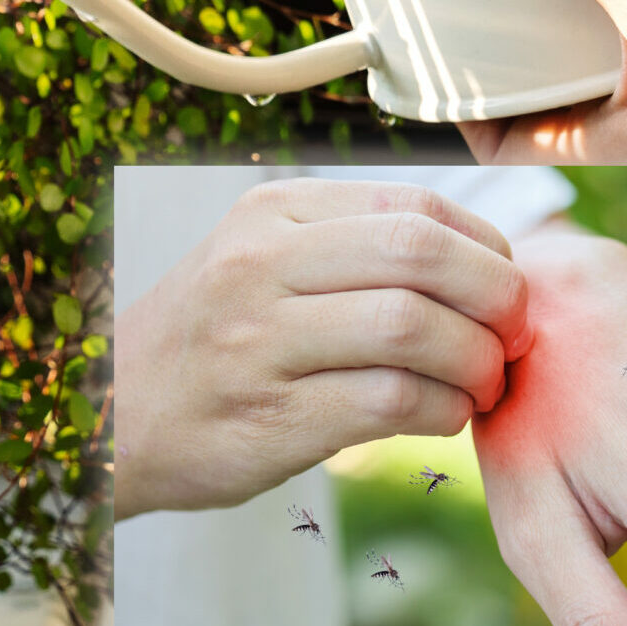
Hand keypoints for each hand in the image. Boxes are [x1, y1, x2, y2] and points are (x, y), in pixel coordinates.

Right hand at [112, 181, 529, 518]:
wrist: (112, 420)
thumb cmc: (212, 341)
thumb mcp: (259, 259)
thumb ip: (351, 246)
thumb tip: (484, 256)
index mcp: (272, 213)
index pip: (416, 205)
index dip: (487, 247)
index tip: (501, 287)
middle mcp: (260, 265)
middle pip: (422, 254)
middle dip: (497, 297)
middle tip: (514, 336)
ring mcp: (260, 341)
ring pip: (414, 327)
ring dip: (477, 362)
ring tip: (483, 384)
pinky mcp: (272, 417)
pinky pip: (392, 402)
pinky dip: (443, 411)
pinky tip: (442, 416)